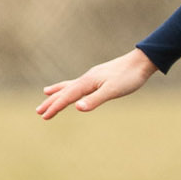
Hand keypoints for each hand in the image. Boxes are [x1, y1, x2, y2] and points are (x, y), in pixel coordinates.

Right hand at [37, 48, 156, 119]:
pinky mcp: (99, 77)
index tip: (44, 117)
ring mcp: (93, 77)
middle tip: (38, 111)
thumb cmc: (129, 77)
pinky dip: (71, 87)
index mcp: (87, 82)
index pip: (67, 97)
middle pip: (64, 91)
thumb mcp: (113, 91)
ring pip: (70, 85)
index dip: (55, 107)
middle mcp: (87, 78)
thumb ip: (95, 99)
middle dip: (51, 101)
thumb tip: (77, 107)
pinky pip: (79, 84)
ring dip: (58, 92)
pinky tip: (74, 88)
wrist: (142, 62)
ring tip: (46, 93)